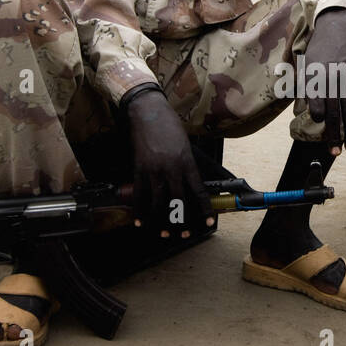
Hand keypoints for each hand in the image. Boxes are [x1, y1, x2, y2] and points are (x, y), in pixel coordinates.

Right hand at [124, 89, 213, 237]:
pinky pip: (139, 194)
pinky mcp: (138, 169)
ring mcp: (153, 170)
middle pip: (178, 202)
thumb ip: (187, 165)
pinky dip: (140, 211)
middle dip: (181, 221)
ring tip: (164, 233)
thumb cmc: (169, 125)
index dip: (203, 209)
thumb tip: (190, 185)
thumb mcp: (185, 145)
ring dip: (161, 221)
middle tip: (184, 234)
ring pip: (158, 203)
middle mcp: (171, 168)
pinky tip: (141, 222)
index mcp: (187, 162)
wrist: (148, 111)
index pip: (198, 191)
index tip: (207, 222)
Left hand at [303, 8, 345, 154]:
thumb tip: (311, 112)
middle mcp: (333, 81)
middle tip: (336, 152)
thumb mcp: (306, 66)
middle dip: (336, 134)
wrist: (336, 27)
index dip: (319, 115)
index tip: (319, 125)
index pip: (318, 103)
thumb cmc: (317, 50)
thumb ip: (308, 89)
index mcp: (317, 78)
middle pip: (335, 112)